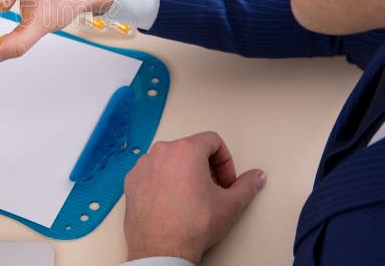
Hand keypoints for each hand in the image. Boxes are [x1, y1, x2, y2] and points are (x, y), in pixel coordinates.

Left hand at [123, 131, 266, 264]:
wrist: (161, 248)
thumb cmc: (191, 225)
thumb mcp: (230, 204)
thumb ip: (247, 185)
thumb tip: (257, 177)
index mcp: (186, 150)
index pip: (212, 140)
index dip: (225, 160)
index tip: (225, 180)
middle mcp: (161, 152)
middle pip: (190, 149)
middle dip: (205, 167)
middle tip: (211, 189)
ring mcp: (143, 165)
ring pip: (169, 160)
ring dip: (183, 173)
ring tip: (191, 197)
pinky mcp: (131, 180)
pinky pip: (151, 172)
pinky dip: (163, 181)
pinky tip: (171, 202)